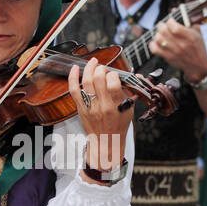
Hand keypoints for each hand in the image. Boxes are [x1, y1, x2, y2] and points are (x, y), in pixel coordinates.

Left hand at [68, 57, 129, 176]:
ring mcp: (90, 107)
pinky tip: (75, 68)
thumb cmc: (119, 126)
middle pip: (99, 79)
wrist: (106, 142)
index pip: (113, 83)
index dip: (113, 74)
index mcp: (117, 106)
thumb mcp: (129, 109)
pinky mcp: (81, 108)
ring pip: (86, 82)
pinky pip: (74, 89)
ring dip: (89, 68)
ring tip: (93, 63)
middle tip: (103, 68)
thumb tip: (133, 75)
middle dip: (101, 68)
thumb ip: (129, 92)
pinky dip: (73, 77)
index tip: (114, 75)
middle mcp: (103, 106)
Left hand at [151, 19, 206, 80]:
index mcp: (190, 37)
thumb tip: (174, 10)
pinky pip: (154, 49)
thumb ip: (187, 21)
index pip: (174, 26)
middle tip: (163, 26)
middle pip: (163, 31)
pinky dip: (153, 44)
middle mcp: (181, 45)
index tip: (171, 21)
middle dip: (161, 25)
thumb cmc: (198, 47)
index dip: (170, 21)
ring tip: (161, 33)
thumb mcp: (197, 32)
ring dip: (158, 34)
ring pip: (158, 39)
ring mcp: (174, 52)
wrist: (198, 66)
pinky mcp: (168, 58)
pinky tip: (156, 42)